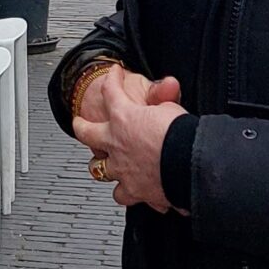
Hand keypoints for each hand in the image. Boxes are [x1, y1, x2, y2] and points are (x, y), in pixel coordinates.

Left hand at [71, 71, 186, 212]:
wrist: (189, 164)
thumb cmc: (180, 135)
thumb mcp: (170, 106)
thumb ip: (163, 98)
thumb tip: (169, 85)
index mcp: (124, 117)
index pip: (110, 91)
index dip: (112, 78)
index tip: (113, 73)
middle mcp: (116, 144)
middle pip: (86, 133)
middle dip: (81, 126)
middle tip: (80, 123)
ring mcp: (122, 170)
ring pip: (99, 170)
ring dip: (102, 167)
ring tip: (105, 165)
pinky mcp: (134, 191)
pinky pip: (124, 196)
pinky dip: (130, 193)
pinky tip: (136, 190)